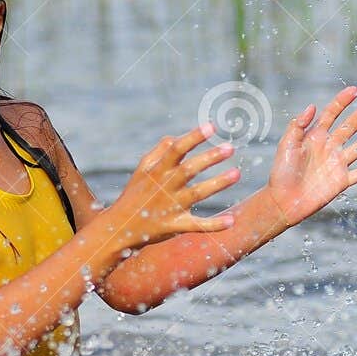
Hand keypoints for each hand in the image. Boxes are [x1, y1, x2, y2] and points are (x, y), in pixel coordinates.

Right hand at [105, 123, 239, 248]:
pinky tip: (231, 221)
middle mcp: (165, 187)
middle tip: (230, 148)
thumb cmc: (134, 196)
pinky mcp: (175, 226)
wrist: (119, 228)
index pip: (176, 149)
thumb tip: (175, 137)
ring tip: (237, 174)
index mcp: (157, 171)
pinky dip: (213, 225)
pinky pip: (196, 225)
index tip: (211, 127)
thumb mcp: (141, 171)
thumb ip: (158, 152)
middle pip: (189, 169)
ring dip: (217, 184)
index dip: (193, 137)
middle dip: (210, 158)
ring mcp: (170, 207)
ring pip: (197, 193)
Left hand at [264, 86, 356, 228]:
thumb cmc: (281, 173)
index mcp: (315, 136)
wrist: (283, 202)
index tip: (354, 90)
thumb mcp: (286, 146)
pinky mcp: (342, 181)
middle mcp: (329, 147)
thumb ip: (297, 126)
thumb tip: (312, 106)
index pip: (331, 114)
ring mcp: (337, 163)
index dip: (342, 101)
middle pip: (350, 126)